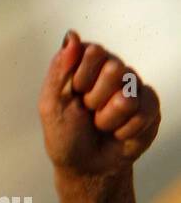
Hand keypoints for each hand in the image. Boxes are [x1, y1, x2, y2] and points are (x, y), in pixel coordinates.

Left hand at [39, 30, 160, 177]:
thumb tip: (71, 35)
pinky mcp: (150, 105)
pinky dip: (125, 130)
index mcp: (86, 64)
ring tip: (101, 124)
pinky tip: (118, 133)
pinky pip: (143, 112)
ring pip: (128, 94)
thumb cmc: (65, 135)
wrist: (86, 167)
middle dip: (95, 99)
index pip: (92, 52)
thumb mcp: (51, 104)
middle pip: (114, 69)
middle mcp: (113, 69)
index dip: (81, 78)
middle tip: (88, 111)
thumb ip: (60, 69)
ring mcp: (134, 86)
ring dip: (108, 118)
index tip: (73, 95)